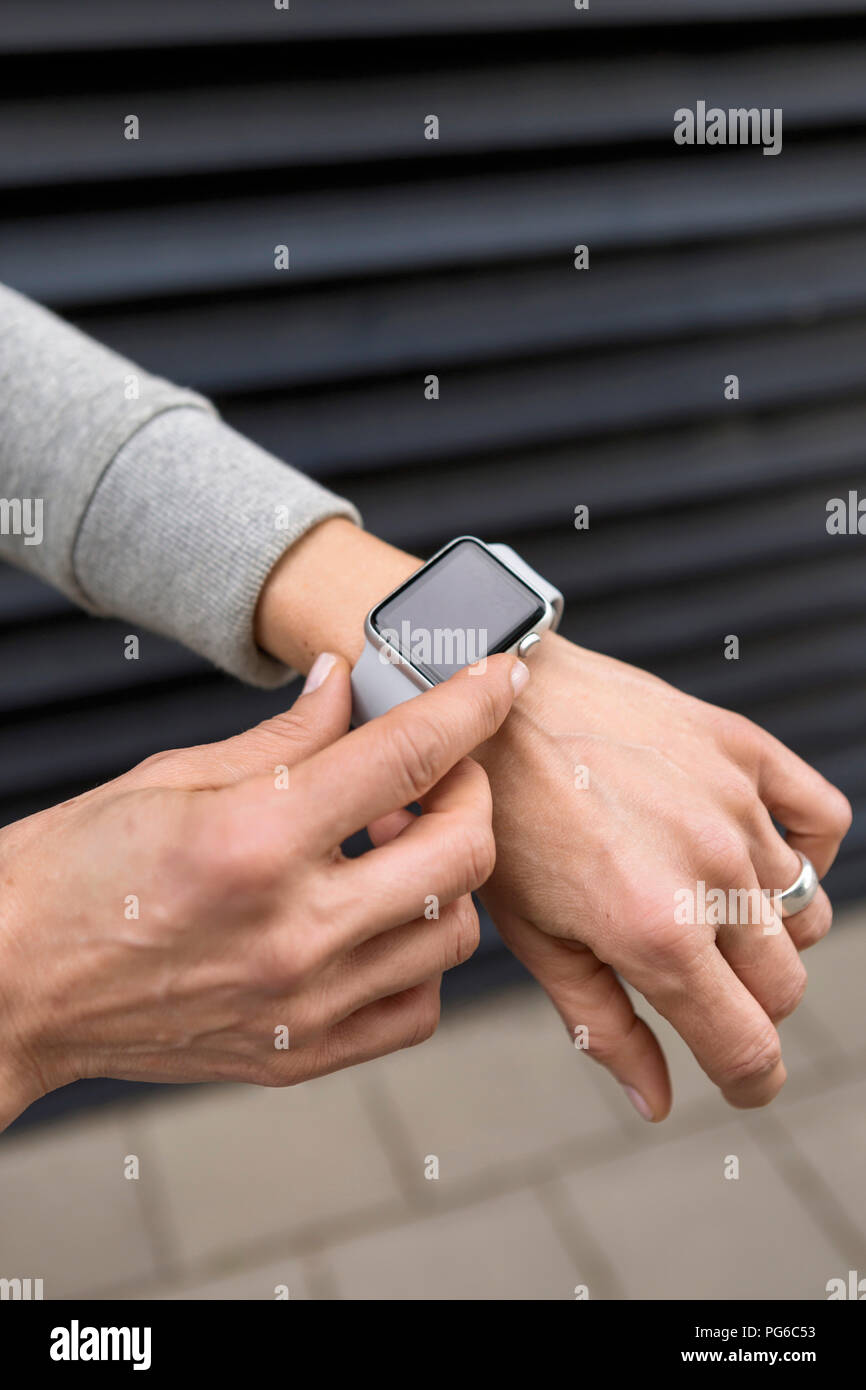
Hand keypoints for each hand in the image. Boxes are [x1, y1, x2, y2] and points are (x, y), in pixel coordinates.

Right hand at [0, 652, 524, 1129]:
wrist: (11, 985)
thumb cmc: (74, 872)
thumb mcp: (171, 774)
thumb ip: (283, 736)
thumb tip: (346, 681)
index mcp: (255, 840)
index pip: (406, 756)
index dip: (468, 704)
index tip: (498, 677)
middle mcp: (293, 931)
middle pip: (461, 852)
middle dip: (471, 792)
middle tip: (436, 772)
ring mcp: (304, 1004)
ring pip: (454, 933)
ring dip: (445, 875)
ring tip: (390, 846)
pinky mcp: (301, 1053)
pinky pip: (416, 1006)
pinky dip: (418, 954)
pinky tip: (375, 918)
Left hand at [478, 634, 851, 1119]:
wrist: (487, 706)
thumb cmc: (496, 821)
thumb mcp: (532, 937)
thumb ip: (603, 1025)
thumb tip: (656, 1101)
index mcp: (654, 932)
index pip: (748, 1044)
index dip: (750, 1081)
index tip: (739, 1081)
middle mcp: (711, 873)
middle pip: (784, 988)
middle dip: (747, 1008)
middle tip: (694, 984)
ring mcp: (734, 806)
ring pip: (804, 915)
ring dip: (767, 936)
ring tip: (704, 912)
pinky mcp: (741, 749)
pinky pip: (823, 820)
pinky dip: (804, 851)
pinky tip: (753, 856)